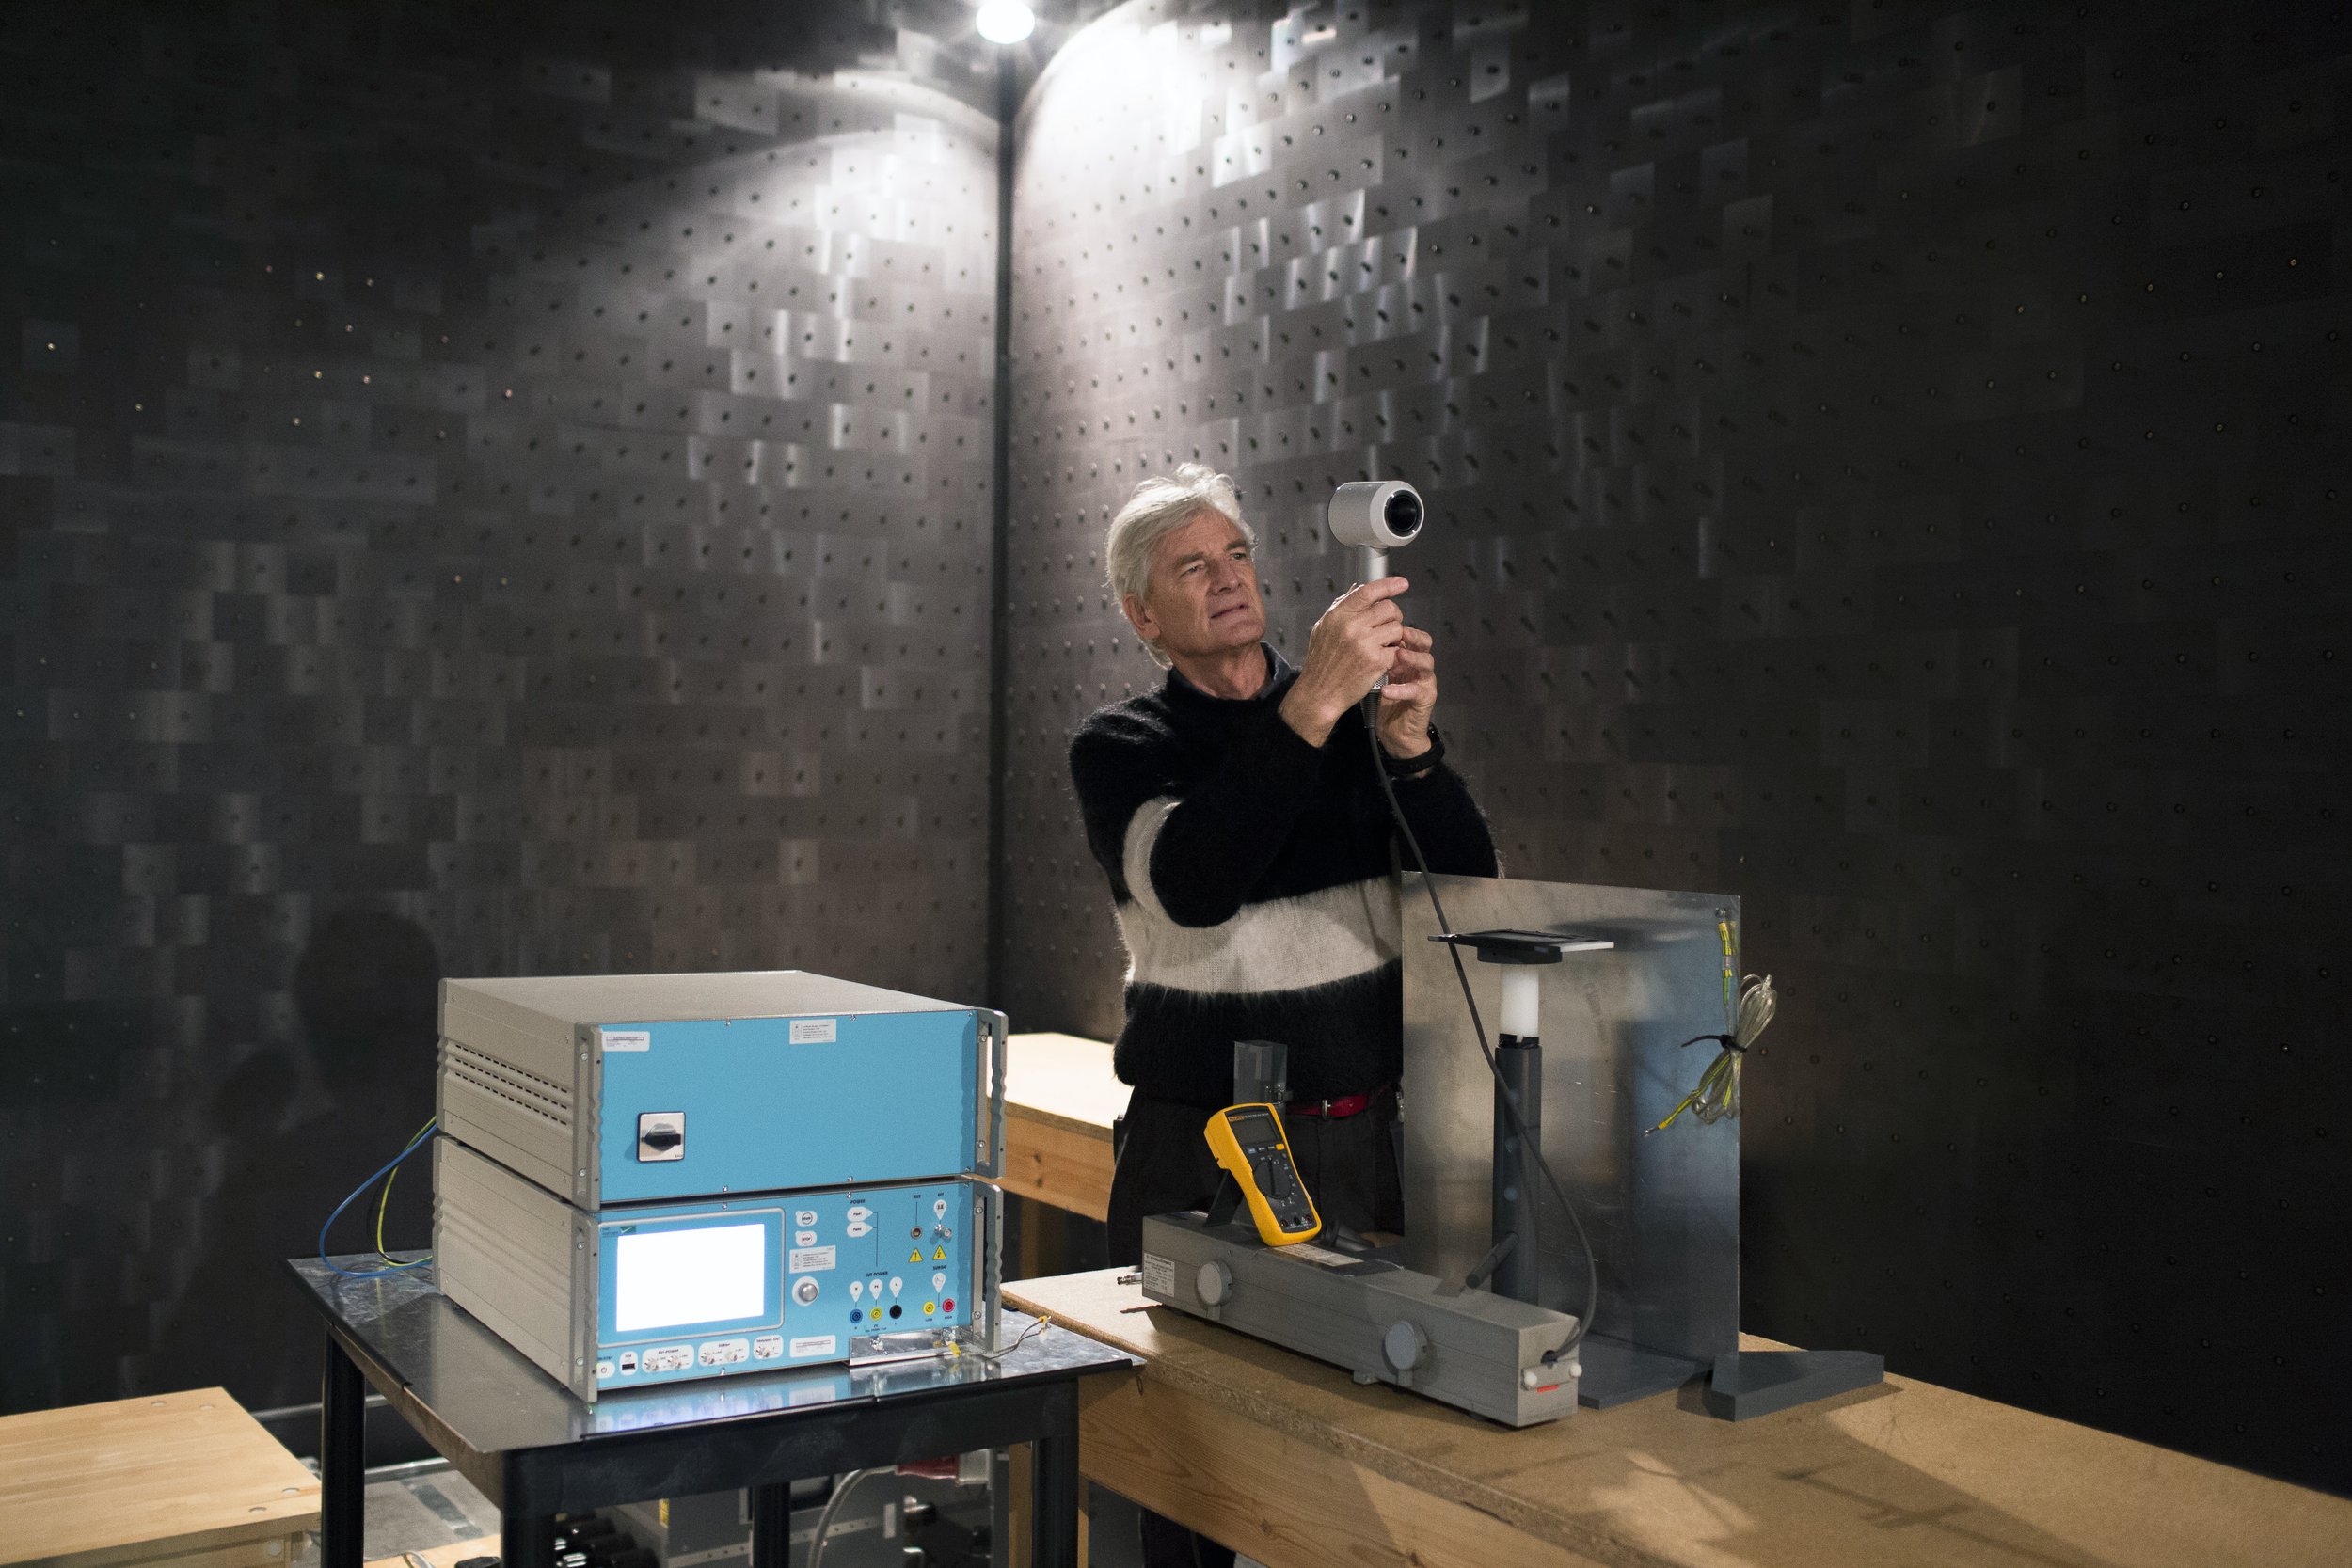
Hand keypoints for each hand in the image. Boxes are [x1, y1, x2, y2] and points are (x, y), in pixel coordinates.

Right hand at [1280, 577, 1408, 745]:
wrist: (1319, 692)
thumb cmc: (1321, 661)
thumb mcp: (1323, 627)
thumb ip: (1341, 606)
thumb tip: (1357, 587)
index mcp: (1339, 615)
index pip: (1368, 591)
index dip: (1389, 585)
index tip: (1402, 583)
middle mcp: (1352, 626)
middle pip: (1389, 608)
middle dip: (1393, 616)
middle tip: (1386, 626)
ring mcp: (1365, 644)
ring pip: (1397, 628)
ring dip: (1394, 636)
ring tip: (1382, 644)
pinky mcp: (1376, 661)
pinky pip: (1397, 649)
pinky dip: (1393, 654)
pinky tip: (1381, 659)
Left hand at [1375, 627, 1436, 760]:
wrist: (1394, 731)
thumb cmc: (1382, 700)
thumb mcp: (1375, 672)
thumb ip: (1371, 654)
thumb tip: (1355, 633)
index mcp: (1406, 655)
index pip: (1408, 633)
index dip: (1399, 626)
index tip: (1383, 621)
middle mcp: (1418, 665)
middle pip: (1424, 642)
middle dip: (1413, 635)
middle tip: (1399, 632)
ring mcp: (1424, 681)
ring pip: (1426, 662)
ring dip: (1412, 657)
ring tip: (1397, 655)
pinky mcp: (1425, 699)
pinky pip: (1416, 690)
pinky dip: (1400, 689)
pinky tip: (1385, 690)